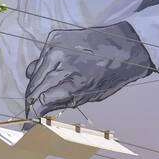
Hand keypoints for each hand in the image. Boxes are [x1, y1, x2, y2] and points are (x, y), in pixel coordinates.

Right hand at [24, 21, 152, 116]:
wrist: (127, 43)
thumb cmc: (114, 73)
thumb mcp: (93, 95)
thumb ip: (65, 102)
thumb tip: (42, 111)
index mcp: (72, 80)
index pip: (40, 101)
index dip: (33, 114)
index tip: (31, 121)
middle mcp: (59, 61)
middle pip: (33, 88)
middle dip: (32, 102)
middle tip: (34, 110)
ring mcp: (54, 46)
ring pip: (32, 73)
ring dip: (36, 85)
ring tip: (44, 93)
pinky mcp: (55, 37)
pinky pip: (40, 58)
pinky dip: (43, 69)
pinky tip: (53, 73)